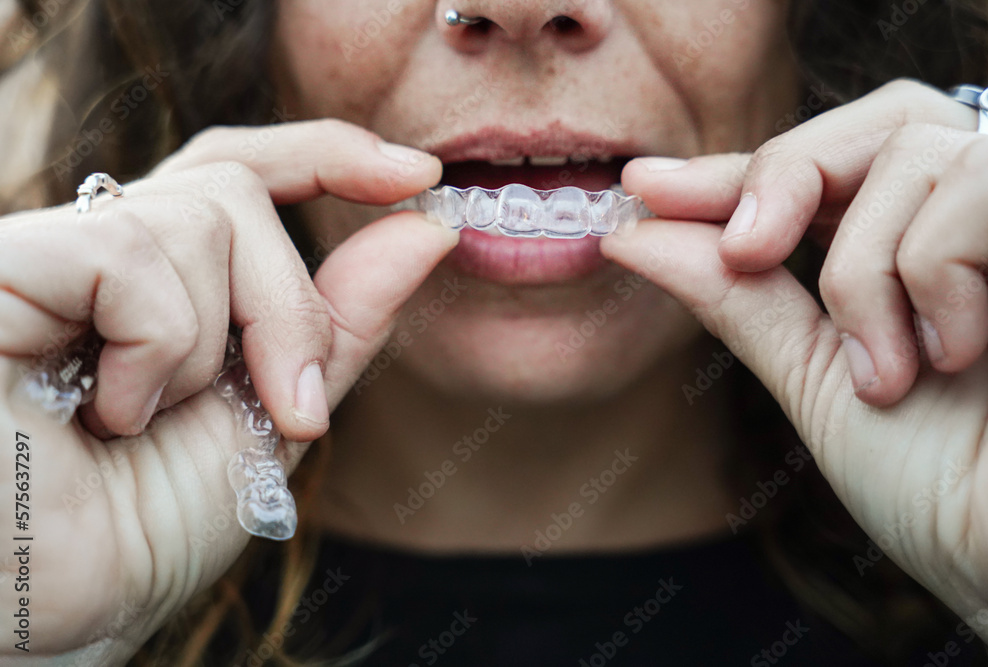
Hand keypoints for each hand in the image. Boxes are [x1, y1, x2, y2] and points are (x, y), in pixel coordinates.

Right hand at [0, 120, 456, 659]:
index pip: (236, 172)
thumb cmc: (139, 532)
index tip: (420, 175)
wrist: (42, 616)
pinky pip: (129, 253)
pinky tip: (106, 413)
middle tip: (293, 407)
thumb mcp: (272, 419)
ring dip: (216, 346)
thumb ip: (339, 323)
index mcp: (153, 282)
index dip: (326, 155)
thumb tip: (426, 228)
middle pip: (234, 191)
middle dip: (294, 306)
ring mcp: (42, 256)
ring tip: (146, 425)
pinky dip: (156, 347)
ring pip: (200, 216)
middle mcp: (93, 254)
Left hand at [602, 79, 987, 647]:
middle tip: (744, 253)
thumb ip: (739, 297)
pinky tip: (952, 356)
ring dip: (865, 273)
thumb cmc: (940, 491)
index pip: (830, 166)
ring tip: (885, 375)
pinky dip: (936, 271)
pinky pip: (979, 186)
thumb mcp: (817, 378)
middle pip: (882, 121)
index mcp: (928, 250)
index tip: (643, 189)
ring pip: (915, 155)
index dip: (738, 170)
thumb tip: (635, 232)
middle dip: (786, 176)